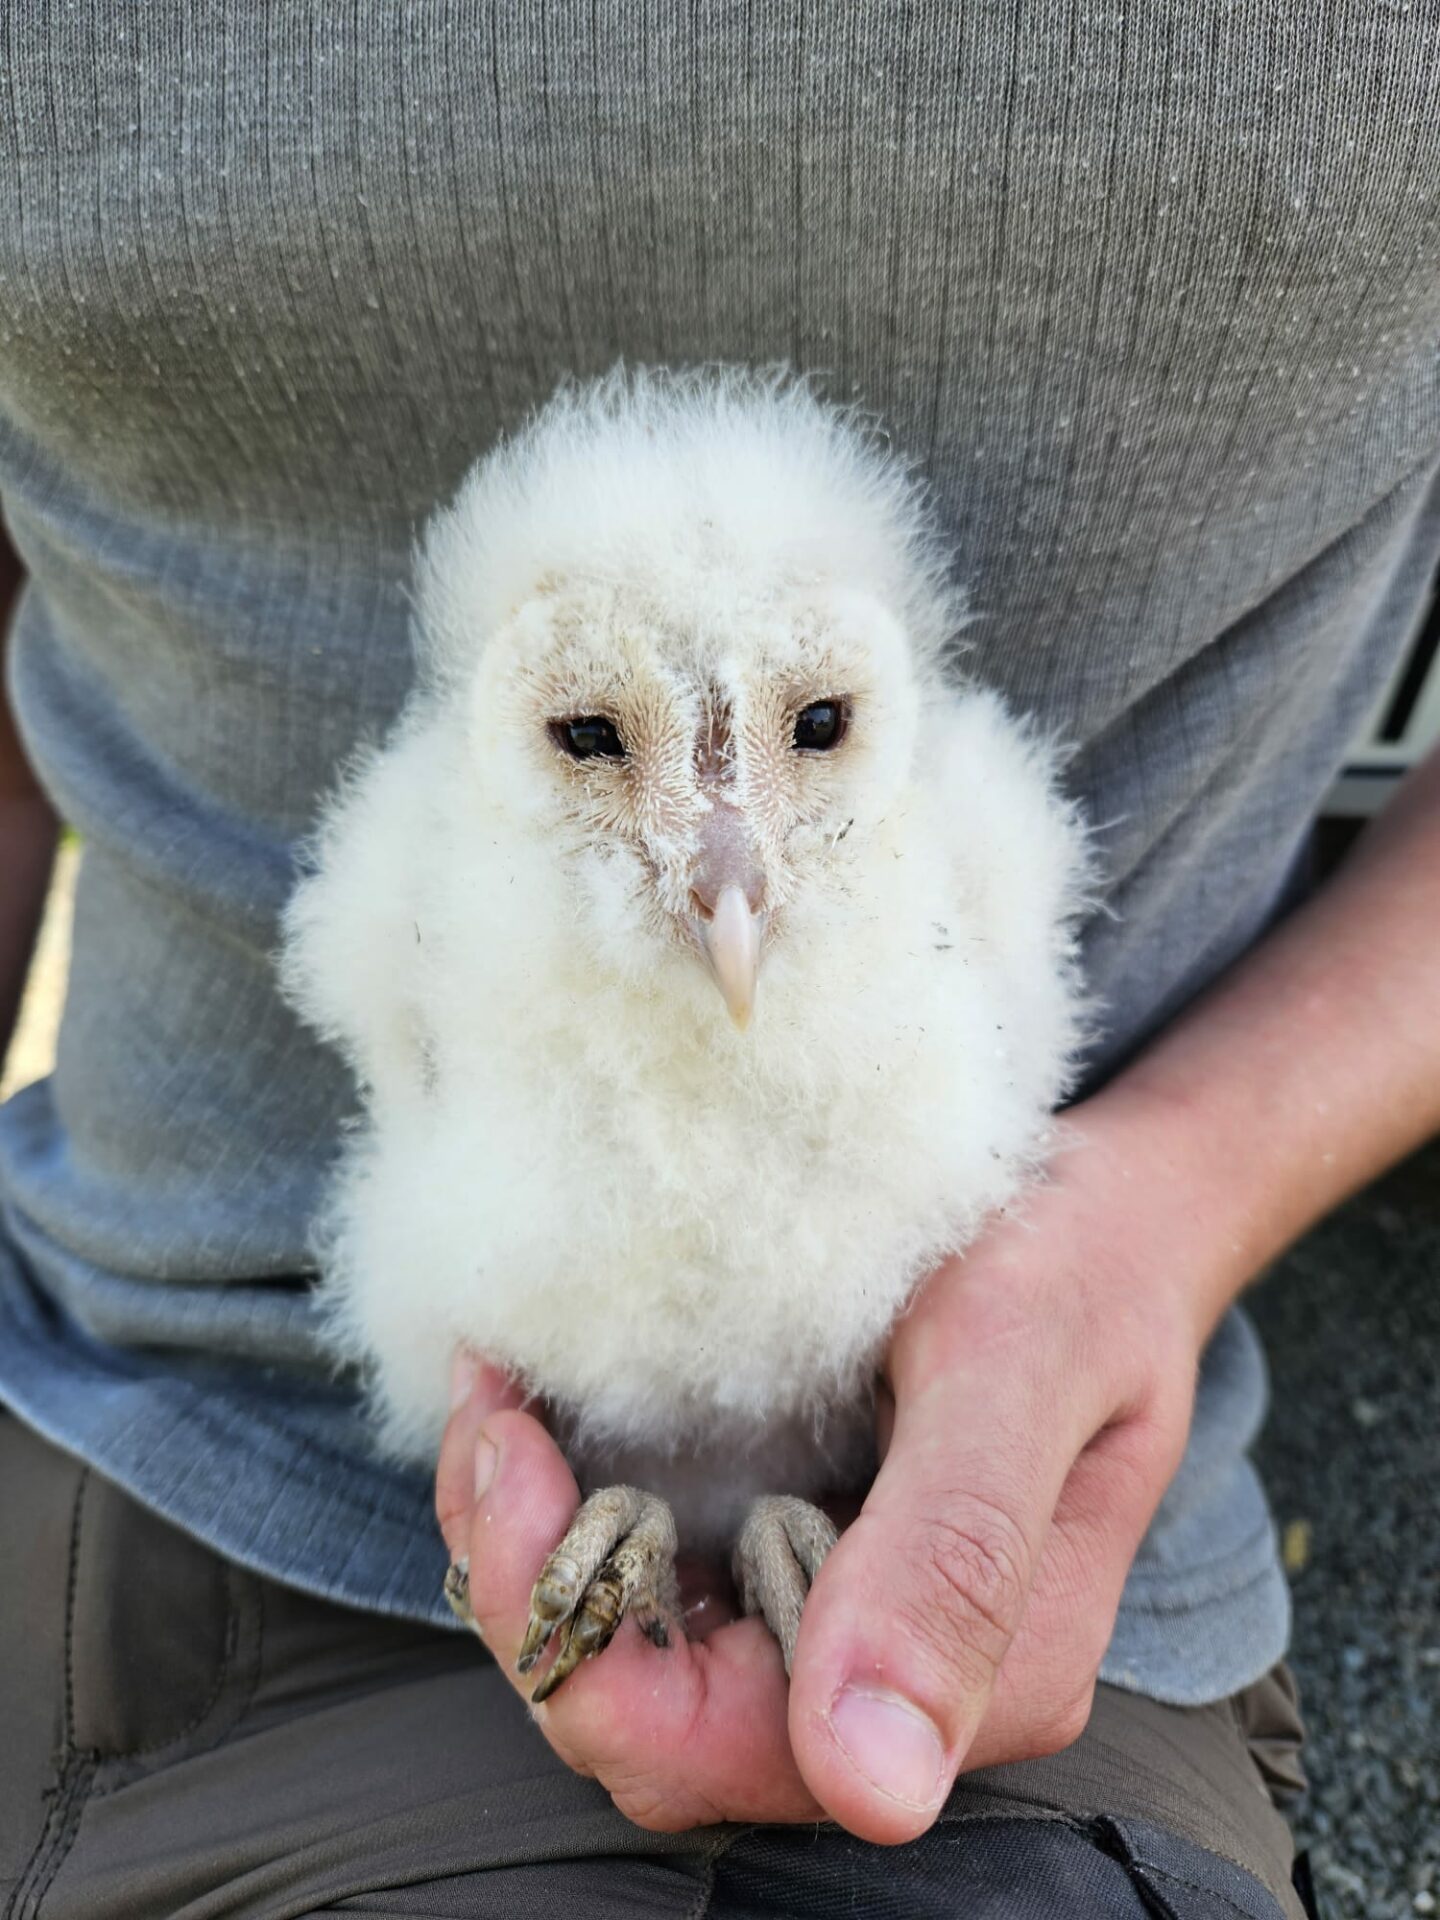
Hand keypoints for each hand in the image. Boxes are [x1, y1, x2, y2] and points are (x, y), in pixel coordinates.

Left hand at [435, 1083, 1219, 1838]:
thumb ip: (955, 1565)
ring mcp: (841, 1620)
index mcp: (979, 1683)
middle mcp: (898, 1679)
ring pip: (637, 1658)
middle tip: (496, 1422)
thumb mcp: (1020, 1367)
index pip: (719, 1751)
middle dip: (536, 1589)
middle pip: (652, 1720)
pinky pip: (656, 1582)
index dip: (587, 1651)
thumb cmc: (1080, 1259)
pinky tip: (544, 1410)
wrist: (1111, 1202)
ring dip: (537, 1548)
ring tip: (502, 1407)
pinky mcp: (801, 1552)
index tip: (527, 1477)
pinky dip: (572, 1507)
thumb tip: (874, 1790)